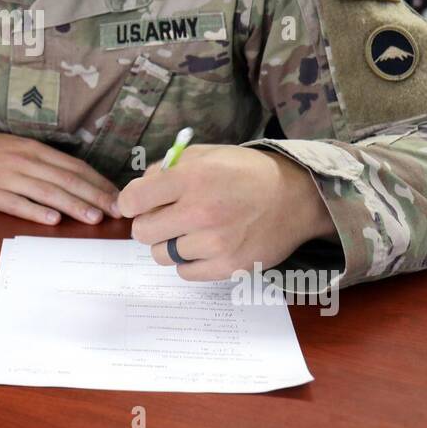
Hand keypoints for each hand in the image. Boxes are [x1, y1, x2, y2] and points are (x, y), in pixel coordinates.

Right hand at [0, 129, 120, 225]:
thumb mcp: (16, 150)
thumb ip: (42, 164)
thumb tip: (75, 181)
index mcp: (34, 150)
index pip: (74, 166)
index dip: (98, 182)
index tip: (118, 197)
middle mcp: (25, 161)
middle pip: (66, 179)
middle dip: (95, 196)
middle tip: (117, 211)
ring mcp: (7, 177)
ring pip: (47, 191)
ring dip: (73, 205)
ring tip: (94, 218)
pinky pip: (17, 203)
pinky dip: (36, 211)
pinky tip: (52, 220)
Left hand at [116, 144, 335, 280]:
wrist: (295, 197)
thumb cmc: (246, 172)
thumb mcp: (205, 155)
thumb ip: (166, 169)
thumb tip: (135, 193)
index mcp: (191, 178)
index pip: (132, 200)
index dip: (130, 202)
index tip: (138, 204)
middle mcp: (200, 211)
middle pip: (142, 232)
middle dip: (148, 224)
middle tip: (166, 218)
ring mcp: (215, 243)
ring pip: (160, 255)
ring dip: (168, 244)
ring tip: (190, 231)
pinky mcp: (228, 267)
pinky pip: (184, 272)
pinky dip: (189, 261)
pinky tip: (204, 246)